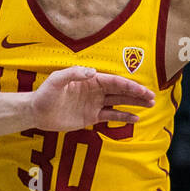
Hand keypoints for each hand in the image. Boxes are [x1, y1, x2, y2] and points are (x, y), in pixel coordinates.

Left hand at [29, 66, 154, 131]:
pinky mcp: (91, 117)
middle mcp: (95, 91)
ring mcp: (94, 104)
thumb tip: (92, 72)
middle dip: (137, 94)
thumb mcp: (56, 81)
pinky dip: (123, 116)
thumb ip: (73, 74)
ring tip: (149, 105)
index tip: (141, 90)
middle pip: (120, 91)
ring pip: (119, 102)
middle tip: (152, 97)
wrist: (36, 112)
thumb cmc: (45, 94)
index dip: (129, 86)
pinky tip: (136, 118)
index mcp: (90, 80)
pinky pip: (110, 116)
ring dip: (134, 103)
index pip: (114, 82)